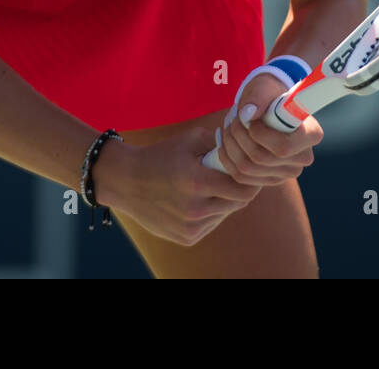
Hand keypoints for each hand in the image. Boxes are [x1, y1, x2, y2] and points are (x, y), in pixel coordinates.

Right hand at [97, 131, 261, 246]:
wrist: (127, 181)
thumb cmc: (161, 156)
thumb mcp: (190, 140)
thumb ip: (221, 144)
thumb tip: (246, 148)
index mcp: (197, 181)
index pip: (242, 188)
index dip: (252, 179)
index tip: (251, 170)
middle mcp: (195, 209)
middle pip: (238, 203)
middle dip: (241, 189)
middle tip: (237, 176)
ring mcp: (190, 227)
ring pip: (224, 214)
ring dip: (225, 201)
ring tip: (212, 186)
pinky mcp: (186, 238)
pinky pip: (211, 224)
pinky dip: (211, 212)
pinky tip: (198, 199)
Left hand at [213, 72, 322, 185]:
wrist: (265, 105)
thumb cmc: (268, 93)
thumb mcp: (265, 87)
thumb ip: (259, 96)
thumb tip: (248, 113)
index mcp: (311, 134)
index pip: (284, 147)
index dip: (260, 135)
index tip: (250, 120)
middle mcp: (302, 158)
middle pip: (262, 159)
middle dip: (240, 136)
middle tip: (233, 117)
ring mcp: (286, 172)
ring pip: (247, 168)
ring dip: (231, 145)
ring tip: (229, 126)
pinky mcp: (268, 179)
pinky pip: (241, 177)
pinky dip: (227, 158)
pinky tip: (225, 141)